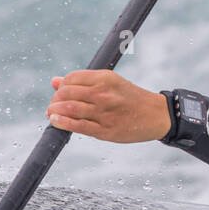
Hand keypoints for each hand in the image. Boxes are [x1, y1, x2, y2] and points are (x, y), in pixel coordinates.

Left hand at [45, 70, 171, 143]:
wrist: (157, 115)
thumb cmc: (131, 98)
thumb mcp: (111, 83)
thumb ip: (83, 82)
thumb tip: (54, 81)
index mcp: (105, 78)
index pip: (71, 78)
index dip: (62, 86)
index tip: (61, 93)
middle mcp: (104, 94)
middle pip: (66, 94)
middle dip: (55, 100)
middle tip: (54, 105)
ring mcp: (104, 113)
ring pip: (69, 109)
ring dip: (54, 111)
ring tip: (51, 113)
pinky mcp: (105, 130)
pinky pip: (77, 126)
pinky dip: (61, 123)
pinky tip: (55, 121)